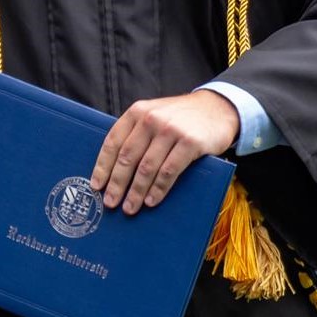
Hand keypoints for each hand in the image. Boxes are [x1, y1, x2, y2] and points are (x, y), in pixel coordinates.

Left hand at [89, 90, 239, 214]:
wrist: (219, 108)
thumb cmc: (182, 118)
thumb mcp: (156, 115)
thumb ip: (138, 133)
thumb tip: (116, 170)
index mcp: (138, 112)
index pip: (113, 142)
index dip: (103, 166)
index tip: (97, 186)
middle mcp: (151, 119)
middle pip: (127, 158)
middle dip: (117, 184)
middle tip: (111, 203)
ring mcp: (171, 130)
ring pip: (147, 168)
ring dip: (136, 192)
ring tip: (130, 207)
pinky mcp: (190, 142)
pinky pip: (169, 171)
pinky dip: (158, 189)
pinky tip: (151, 201)